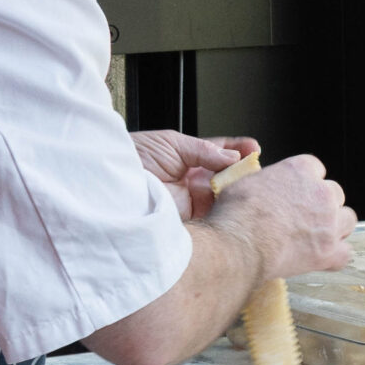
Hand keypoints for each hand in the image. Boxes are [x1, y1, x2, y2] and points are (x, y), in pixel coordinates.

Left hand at [130, 129, 259, 220]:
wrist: (111, 182)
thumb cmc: (132, 157)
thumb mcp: (171, 143)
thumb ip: (204, 151)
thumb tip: (232, 157)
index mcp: (186, 157)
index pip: (218, 152)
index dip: (237, 150)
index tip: (253, 148)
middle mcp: (191, 179)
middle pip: (226, 175)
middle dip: (242, 169)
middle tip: (253, 165)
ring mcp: (191, 200)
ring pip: (224, 195)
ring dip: (237, 187)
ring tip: (248, 179)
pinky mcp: (189, 220)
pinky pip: (214, 214)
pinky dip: (227, 207)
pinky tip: (236, 198)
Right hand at [208, 153, 355, 280]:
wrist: (239, 244)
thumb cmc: (236, 215)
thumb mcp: (245, 182)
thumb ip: (265, 182)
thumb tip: (262, 189)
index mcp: (300, 169)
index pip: (316, 169)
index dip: (307, 184)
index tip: (299, 194)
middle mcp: (320, 192)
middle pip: (334, 194)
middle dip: (322, 206)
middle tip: (305, 218)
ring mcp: (329, 222)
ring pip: (348, 220)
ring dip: (335, 227)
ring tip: (317, 237)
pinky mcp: (329, 250)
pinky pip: (346, 253)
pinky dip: (335, 257)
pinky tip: (322, 258)